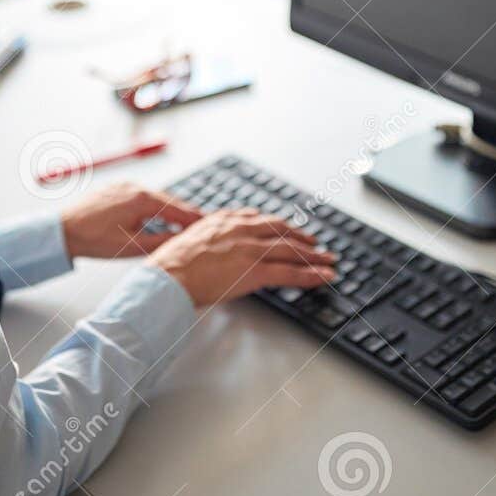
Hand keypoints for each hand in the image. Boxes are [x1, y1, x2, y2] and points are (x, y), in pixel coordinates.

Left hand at [61, 183, 202, 259]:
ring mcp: (123, 186)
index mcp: (141, 200)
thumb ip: (160, 241)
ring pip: (153, 197)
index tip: (206, 223)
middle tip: (198, 221)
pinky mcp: (114, 189)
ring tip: (178, 220)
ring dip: (166, 208)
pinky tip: (153, 214)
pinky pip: (139, 194)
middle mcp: (134, 187)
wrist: (63, 230)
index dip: (193, 218)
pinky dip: (151, 204)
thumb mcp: (132, 246)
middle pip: (167, 200)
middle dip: (183, 211)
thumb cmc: (94, 240)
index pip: (176, 208)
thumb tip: (180, 239)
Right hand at [148, 209, 336, 307]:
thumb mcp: (189, 240)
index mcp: (224, 220)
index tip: (289, 230)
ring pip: (291, 250)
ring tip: (329, 262)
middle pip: (281, 230)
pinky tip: (324, 277)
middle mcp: (240, 228)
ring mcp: (249, 248)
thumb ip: (208, 239)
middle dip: (302, 238)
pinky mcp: (254, 269)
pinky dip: (311, 274)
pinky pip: (290, 272)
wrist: (166, 276)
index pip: (260, 219)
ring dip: (314, 257)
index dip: (279, 226)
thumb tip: (214, 250)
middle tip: (316, 245)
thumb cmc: (170, 265)